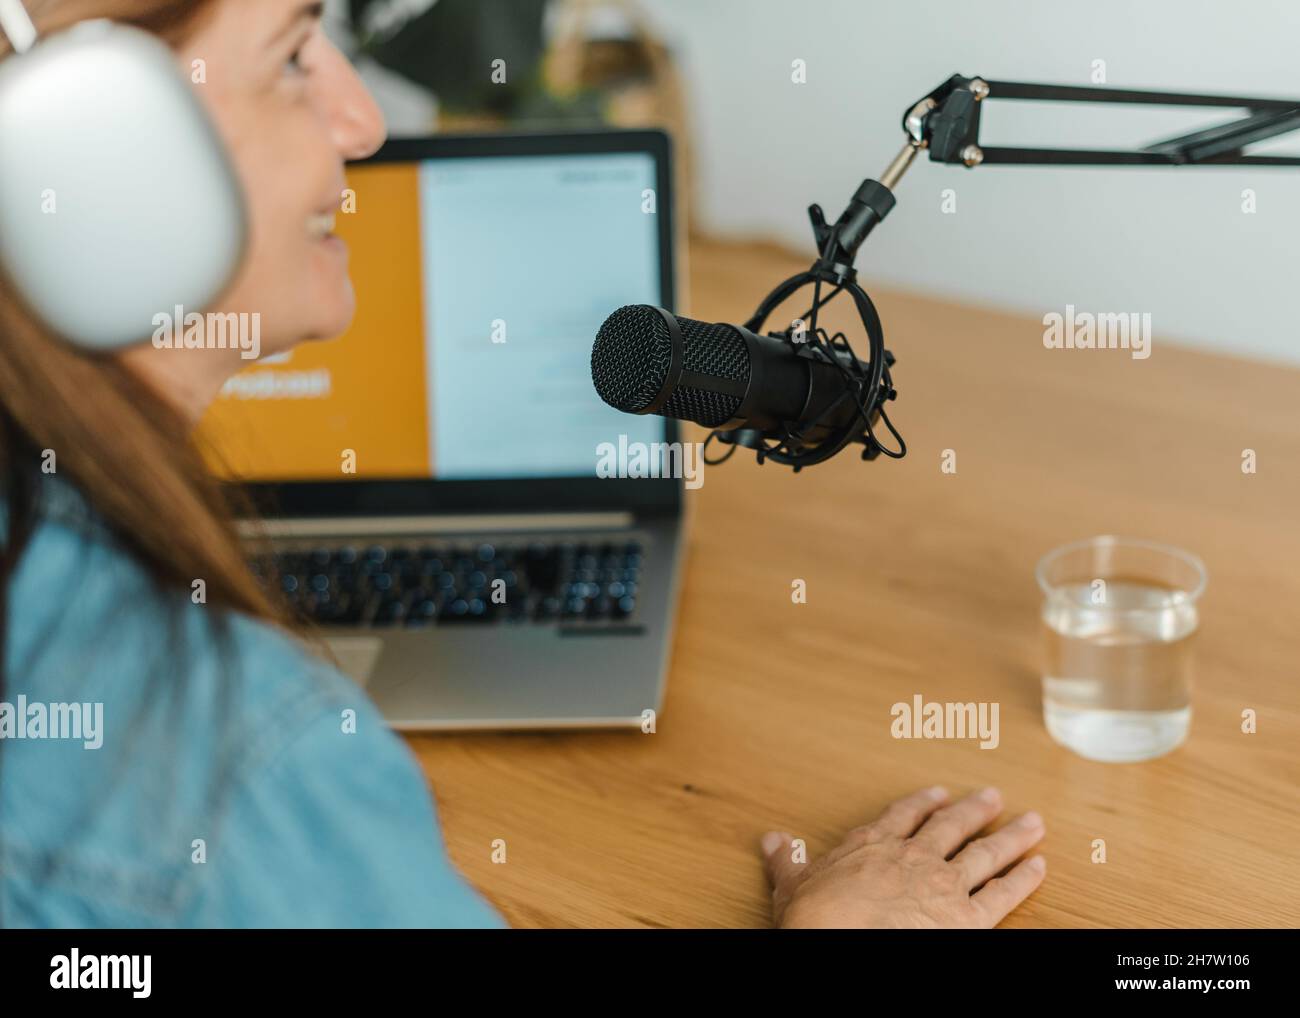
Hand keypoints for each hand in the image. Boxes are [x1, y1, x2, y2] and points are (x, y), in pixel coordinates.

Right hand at [760, 785, 1045, 927]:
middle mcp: (914, 857)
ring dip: (1011, 837)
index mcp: (873, 845)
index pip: (903, 817)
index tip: (938, 794)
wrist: (840, 940)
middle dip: (975, 811)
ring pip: (985, 853)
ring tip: (1032, 823)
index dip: (922, 805)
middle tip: (994, 796)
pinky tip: (1038, 866)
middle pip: (951, 827)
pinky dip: (1023, 879)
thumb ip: (785, 860)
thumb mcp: (791, 885)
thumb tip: (769, 840)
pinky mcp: (967, 918)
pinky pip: (1002, 894)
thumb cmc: (816, 918)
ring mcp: (943, 885)